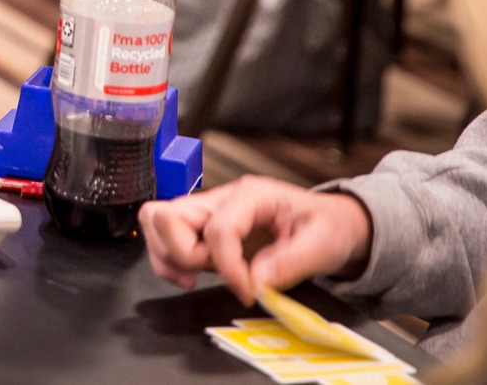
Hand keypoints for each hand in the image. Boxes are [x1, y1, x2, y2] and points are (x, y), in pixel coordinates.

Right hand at [139, 177, 373, 304]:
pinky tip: (194, 276)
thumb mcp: (321, 244)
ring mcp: (206, 212)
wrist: (328, 223)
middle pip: (168, 216)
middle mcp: (220, 198)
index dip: (227, 265)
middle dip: (183, 254)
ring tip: (199, 276)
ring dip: (170, 257)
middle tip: (210, 275)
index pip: (218, 228)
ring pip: (157, 225)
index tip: (247, 291)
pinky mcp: (200, 228)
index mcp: (251, 195)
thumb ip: (289, 263)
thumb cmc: (325, 226)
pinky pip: (164, 239)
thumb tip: (255, 281)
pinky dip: (169, 261)